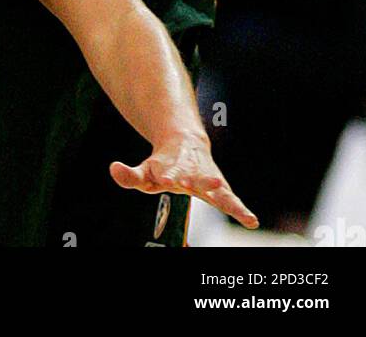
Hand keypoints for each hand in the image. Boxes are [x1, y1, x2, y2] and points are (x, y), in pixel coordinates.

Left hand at [110, 134, 258, 230]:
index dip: (164, 173)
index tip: (163, 177)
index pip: (166, 171)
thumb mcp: (145, 171)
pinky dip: (241, 210)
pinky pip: (231, 200)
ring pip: (214, 186)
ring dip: (217, 188)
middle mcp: (190, 172)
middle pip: (191, 176)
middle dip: (190, 179)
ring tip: (220, 188)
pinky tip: (251, 221)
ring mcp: (206, 179)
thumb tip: (114, 169)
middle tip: (189, 182)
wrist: (187, 144)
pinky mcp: (219, 189)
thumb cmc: (163, 164)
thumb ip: (130, 175)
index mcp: (170, 167)